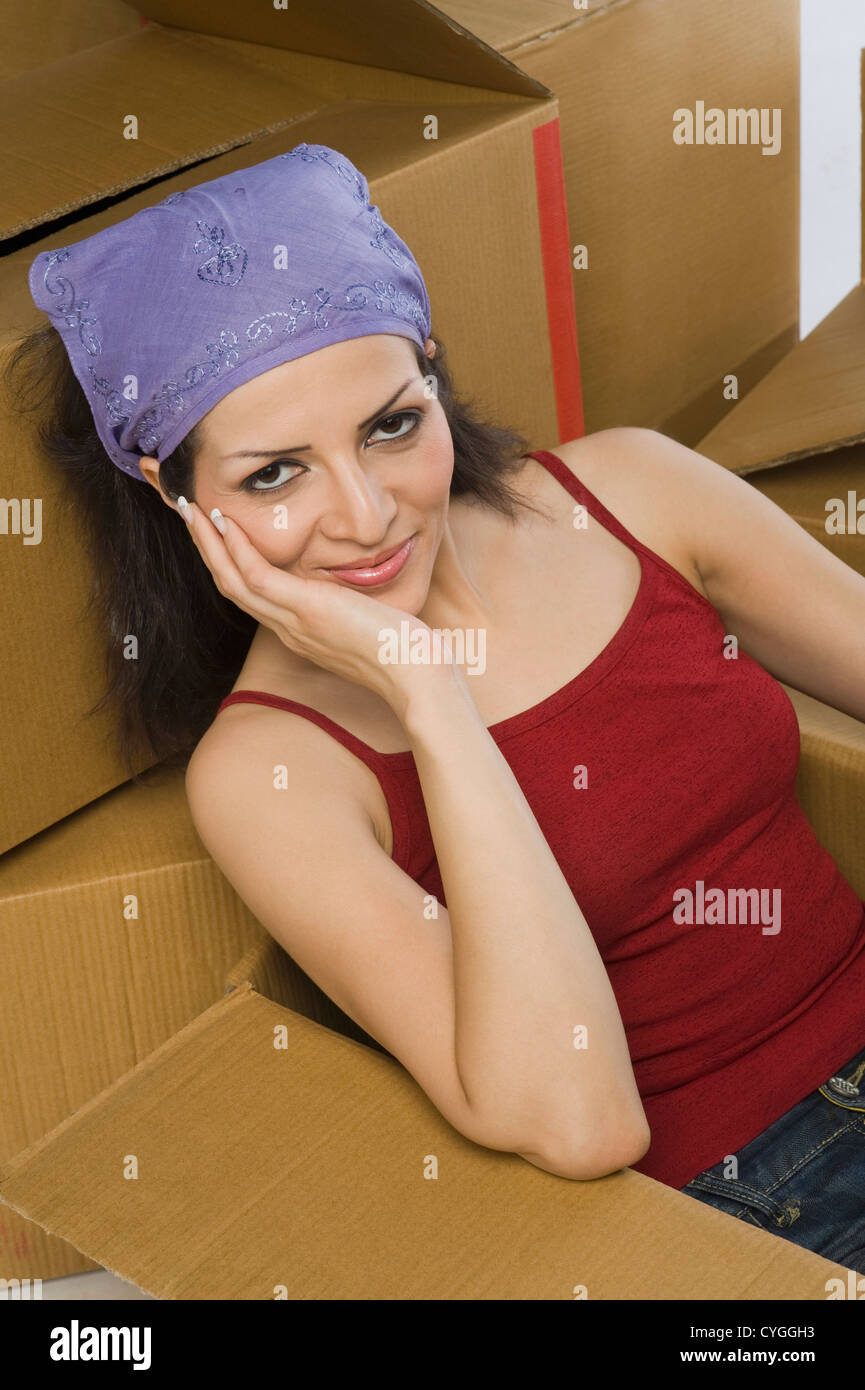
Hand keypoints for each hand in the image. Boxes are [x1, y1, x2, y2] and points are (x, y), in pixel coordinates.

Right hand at [177, 499, 451, 707]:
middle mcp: (287, 629)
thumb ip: (351, 608)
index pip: (252, 594)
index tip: (216, 530)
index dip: (228, 562)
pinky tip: (223, 522)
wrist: (414, 674)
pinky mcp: (306, 610)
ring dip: (207, 543)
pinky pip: (257, 577)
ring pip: (232, 580)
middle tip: (187, 512)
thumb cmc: (403, 651)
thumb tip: (354, 590)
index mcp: (298, 631)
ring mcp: (293, 622)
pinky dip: (235, 549)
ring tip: (190, 509)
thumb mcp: (368, 624)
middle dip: (206, 547)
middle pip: (230, 585)